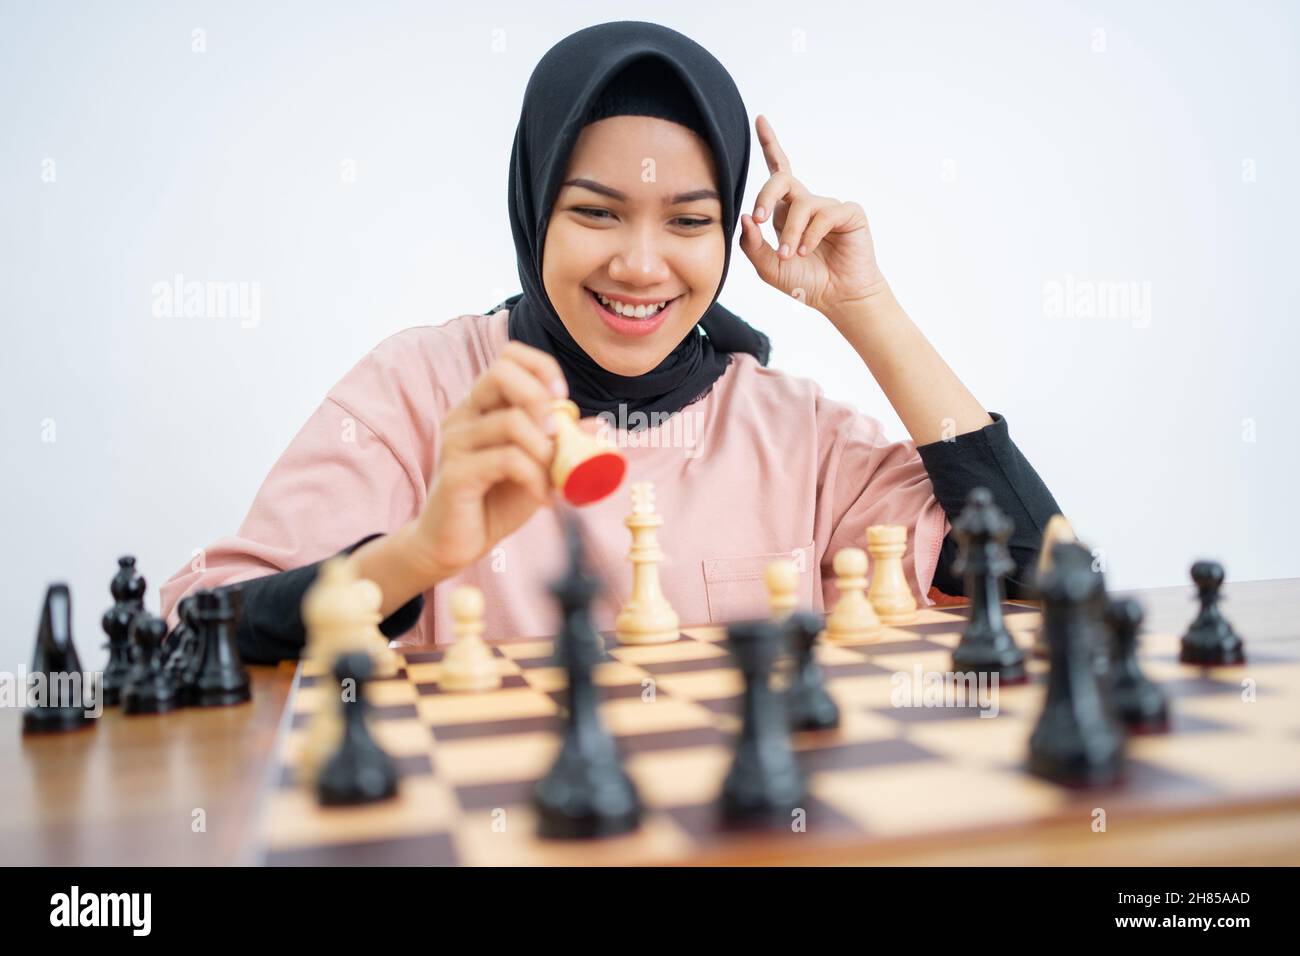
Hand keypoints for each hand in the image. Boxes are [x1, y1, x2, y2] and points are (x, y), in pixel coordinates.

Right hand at [410, 341, 566, 580]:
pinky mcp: (456, 473)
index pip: (508, 356)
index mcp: (482, 406)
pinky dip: (535, 477)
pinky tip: (542, 498)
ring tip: (551, 479)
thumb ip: (561, 445)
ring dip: (544, 451)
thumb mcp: (537, 468)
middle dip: (540, 400)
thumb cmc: (495, 502)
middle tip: (555, 436)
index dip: (541, 368)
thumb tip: (597, 425)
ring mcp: (456, 442)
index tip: (562, 399)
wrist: (456, 544)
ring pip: (511, 421)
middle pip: (501, 373)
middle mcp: (464, 415)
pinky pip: (506, 459)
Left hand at [738, 115, 887, 321]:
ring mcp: (829, 206)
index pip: (778, 171)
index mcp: (787, 211)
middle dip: (765, 196)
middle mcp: (808, 203)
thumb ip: (753, 245)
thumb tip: (745, 216)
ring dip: (791, 232)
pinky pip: (825, 213)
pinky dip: (812, 233)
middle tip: (758, 219)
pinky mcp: (849, 213)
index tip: (759, 119)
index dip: (770, 144)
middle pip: (782, 180)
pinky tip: (809, 251)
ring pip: (801, 205)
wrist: (838, 298)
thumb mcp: (769, 267)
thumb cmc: (805, 282)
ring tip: (793, 255)